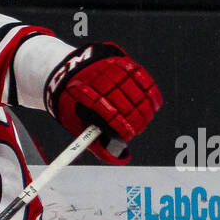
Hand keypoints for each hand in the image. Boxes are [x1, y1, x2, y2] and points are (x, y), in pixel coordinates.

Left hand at [44, 42, 160, 163]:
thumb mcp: (75, 123)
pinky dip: (150, 93)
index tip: (127, 136)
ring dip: (143, 108)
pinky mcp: (121, 61)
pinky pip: (143, 77)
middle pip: (124, 101)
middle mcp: (96, 78)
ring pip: (136, 90)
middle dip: (134, 119)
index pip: (106, 113)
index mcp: (81, 94)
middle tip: (137, 130)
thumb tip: (120, 158)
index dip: (120, 126)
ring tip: (144, 120)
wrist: (67, 70)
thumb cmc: (72, 104)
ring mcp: (110, 68)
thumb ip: (95, 142)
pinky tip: (153, 104)